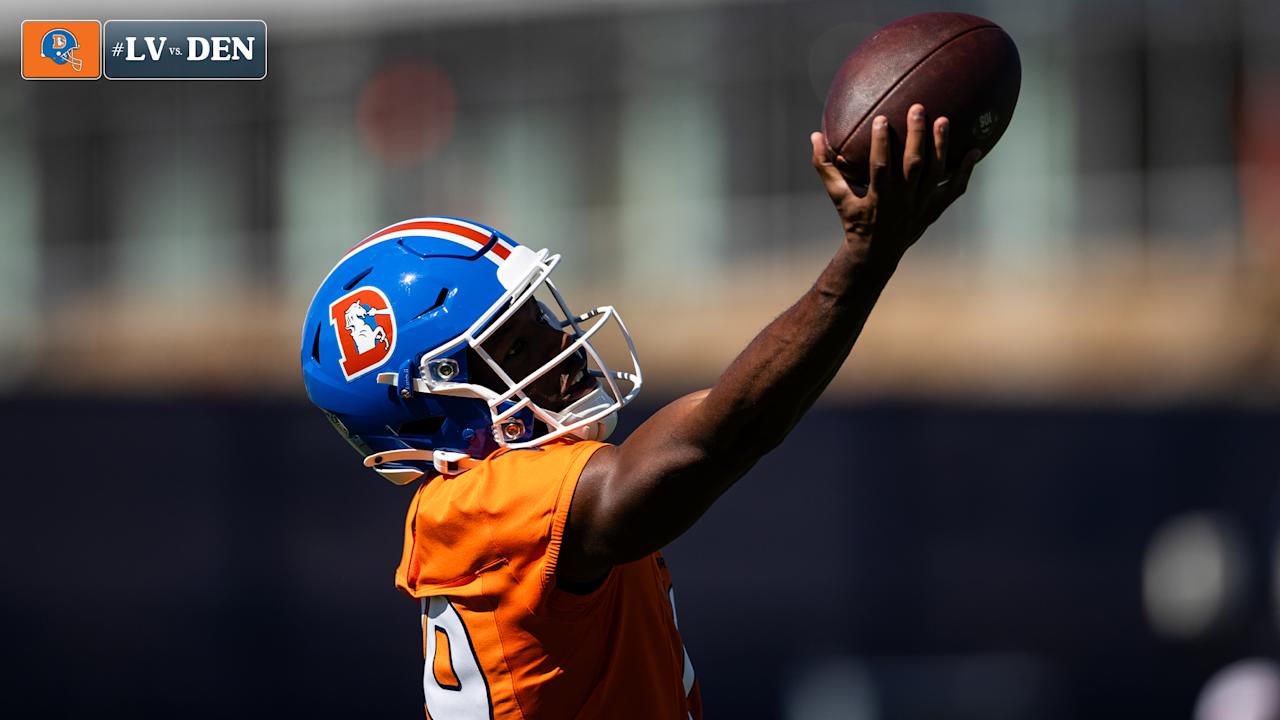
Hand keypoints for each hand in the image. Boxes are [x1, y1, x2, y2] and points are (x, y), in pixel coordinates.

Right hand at [811, 104, 980, 259]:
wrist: (876, 255)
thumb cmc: (854, 222)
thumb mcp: (837, 198)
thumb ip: (826, 168)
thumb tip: (814, 136)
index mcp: (878, 198)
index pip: (881, 167)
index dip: (881, 143)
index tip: (881, 119)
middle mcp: (902, 201)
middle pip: (913, 165)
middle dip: (916, 136)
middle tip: (918, 109)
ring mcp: (921, 206)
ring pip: (935, 174)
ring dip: (941, 147)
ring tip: (944, 120)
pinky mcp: (933, 209)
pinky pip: (953, 190)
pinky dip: (965, 172)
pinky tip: (975, 150)